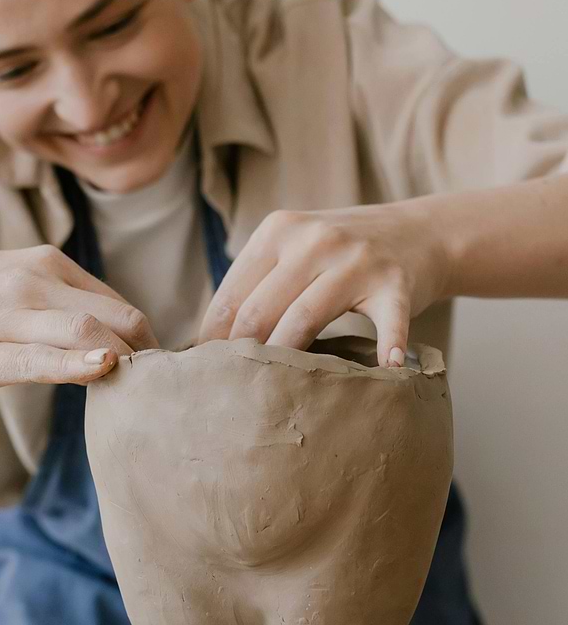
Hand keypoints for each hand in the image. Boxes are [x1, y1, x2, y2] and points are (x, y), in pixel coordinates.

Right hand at [0, 244, 157, 391]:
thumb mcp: (11, 285)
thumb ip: (58, 305)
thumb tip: (111, 342)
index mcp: (48, 265)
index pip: (120, 305)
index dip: (148, 342)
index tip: (164, 377)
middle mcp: (33, 282)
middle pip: (118, 315)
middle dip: (149, 354)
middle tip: (165, 393)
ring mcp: (4, 315)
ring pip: (84, 329)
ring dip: (125, 359)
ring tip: (149, 393)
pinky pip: (35, 358)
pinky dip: (75, 362)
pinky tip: (102, 368)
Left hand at [198, 203, 447, 366]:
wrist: (421, 232)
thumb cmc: (343, 252)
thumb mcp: (296, 246)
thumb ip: (258, 280)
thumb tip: (209, 338)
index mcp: (279, 230)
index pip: (232, 293)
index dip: (213, 337)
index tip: (204, 370)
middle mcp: (314, 239)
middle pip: (260, 310)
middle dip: (241, 355)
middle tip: (232, 390)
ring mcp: (356, 260)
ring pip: (304, 319)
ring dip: (286, 361)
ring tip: (273, 394)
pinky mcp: (395, 283)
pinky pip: (386, 323)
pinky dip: (386, 348)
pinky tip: (382, 370)